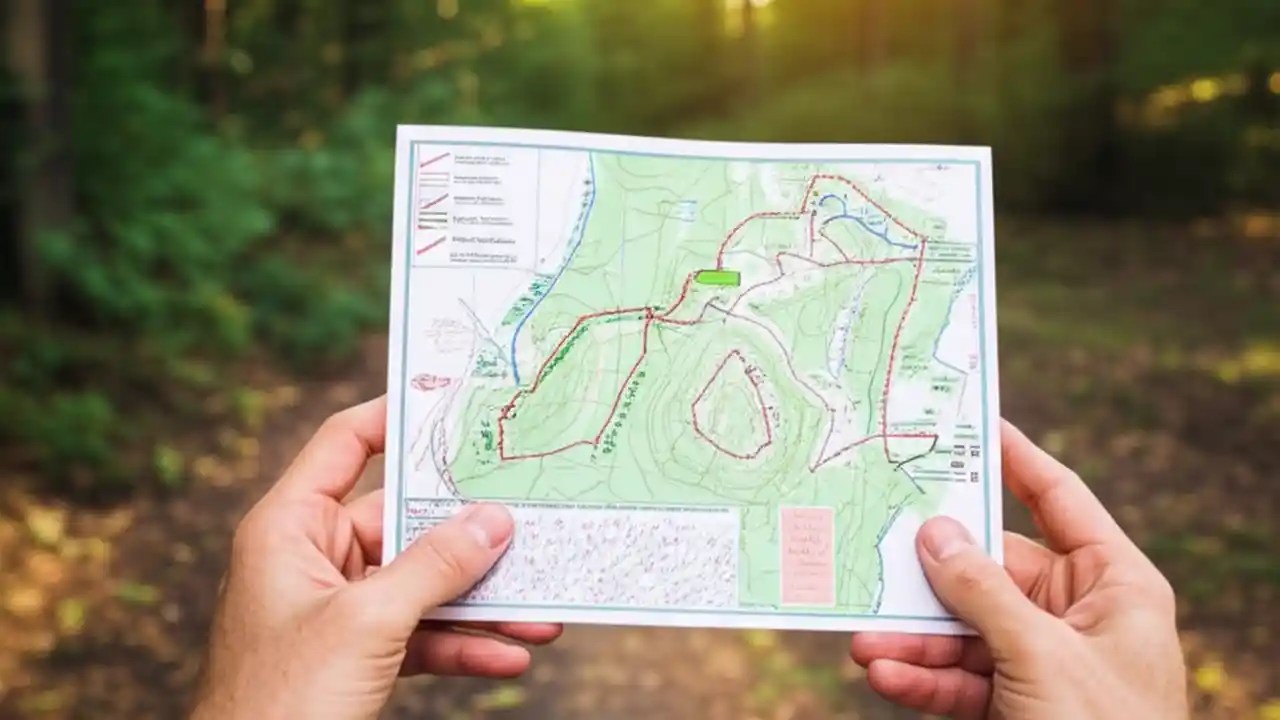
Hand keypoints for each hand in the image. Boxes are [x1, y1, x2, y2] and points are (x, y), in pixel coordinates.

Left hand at [190, 396, 560, 719]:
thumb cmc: (280, 701)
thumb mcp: (367, 624)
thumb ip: (434, 567)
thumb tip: (492, 521)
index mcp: (290, 527)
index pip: (345, 444)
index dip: (397, 416)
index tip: (456, 402)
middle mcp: (314, 557)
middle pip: (405, 522)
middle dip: (472, 537)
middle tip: (530, 519)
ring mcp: (337, 608)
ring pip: (422, 585)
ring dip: (481, 600)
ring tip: (541, 607)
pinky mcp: (356, 654)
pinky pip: (420, 634)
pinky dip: (463, 644)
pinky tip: (510, 652)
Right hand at [851, 420, 1186, 718]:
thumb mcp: (1044, 657)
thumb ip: (984, 592)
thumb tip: (934, 532)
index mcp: (1114, 584)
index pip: (1060, 499)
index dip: (1016, 458)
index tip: (970, 423)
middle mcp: (1078, 613)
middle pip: (990, 570)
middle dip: (930, 577)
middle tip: (875, 550)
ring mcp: (1043, 660)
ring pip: (964, 629)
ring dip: (913, 637)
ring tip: (864, 642)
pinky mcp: (1014, 702)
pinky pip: (960, 678)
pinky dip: (922, 678)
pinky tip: (884, 676)